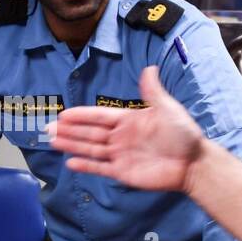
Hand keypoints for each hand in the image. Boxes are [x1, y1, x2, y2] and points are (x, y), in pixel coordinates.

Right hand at [47, 66, 207, 193]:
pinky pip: (100, 168)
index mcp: (128, 120)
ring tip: (53, 142)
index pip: (98, 117)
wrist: (193, 163)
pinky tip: (70, 162)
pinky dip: (86, 166)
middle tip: (48, 128)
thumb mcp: (168, 108)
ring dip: (72, 145)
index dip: (81, 116)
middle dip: (69, 130)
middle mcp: (120, 137)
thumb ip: (153, 92)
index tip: (63, 114)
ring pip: (91, 149)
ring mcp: (120, 155)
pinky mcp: (123, 172)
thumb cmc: (183, 134)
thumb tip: (149, 68)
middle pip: (90, 133)